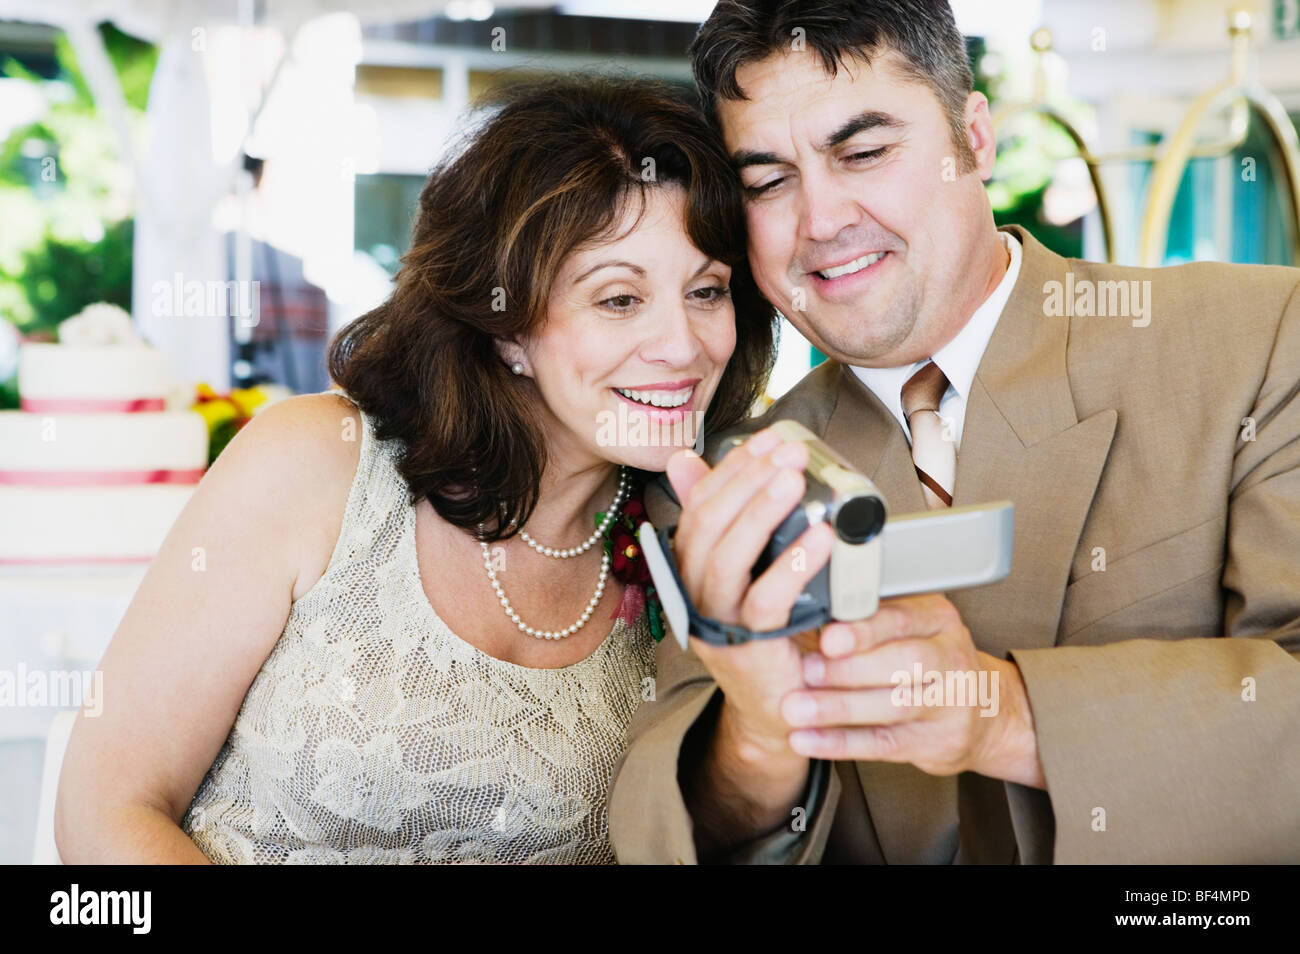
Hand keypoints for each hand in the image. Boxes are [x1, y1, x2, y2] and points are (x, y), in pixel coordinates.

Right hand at [665, 429, 835, 756]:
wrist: (777, 705)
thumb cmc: (766, 631)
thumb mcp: (746, 565)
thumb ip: (727, 516)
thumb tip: (687, 460)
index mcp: (689, 566)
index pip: (701, 505)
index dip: (733, 469)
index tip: (770, 440)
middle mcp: (691, 591)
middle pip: (709, 525)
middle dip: (749, 482)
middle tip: (787, 455)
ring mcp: (714, 622)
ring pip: (726, 559)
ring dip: (762, 514)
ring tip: (795, 483)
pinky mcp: (745, 648)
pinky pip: (764, 601)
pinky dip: (790, 566)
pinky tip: (818, 540)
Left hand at [781, 594, 1045, 787]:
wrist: (984, 714)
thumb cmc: (929, 659)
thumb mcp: (912, 627)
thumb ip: (871, 618)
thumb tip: (813, 609)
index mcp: (939, 619)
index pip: (901, 619)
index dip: (863, 630)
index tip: (828, 637)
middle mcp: (952, 659)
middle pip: (902, 663)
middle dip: (849, 669)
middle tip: (806, 671)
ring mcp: (949, 705)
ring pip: (892, 705)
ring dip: (839, 707)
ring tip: (797, 707)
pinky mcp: (935, 743)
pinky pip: (882, 744)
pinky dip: (840, 742)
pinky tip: (807, 739)